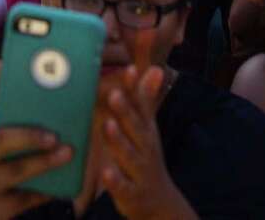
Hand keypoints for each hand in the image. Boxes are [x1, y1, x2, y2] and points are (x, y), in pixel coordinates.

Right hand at [0, 62, 69, 219]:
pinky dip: (46, 191)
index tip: (2, 65)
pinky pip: (28, 198)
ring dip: (44, 161)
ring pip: (17, 172)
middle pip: (0, 142)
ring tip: (69, 152)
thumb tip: (18, 83)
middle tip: (54, 132)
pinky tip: (65, 184)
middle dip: (28, 134)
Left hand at [100, 66, 186, 218]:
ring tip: (107, 125)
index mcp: (145, 127)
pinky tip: (106, 173)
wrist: (159, 200)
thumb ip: (144, 96)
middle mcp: (144, 145)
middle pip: (136, 126)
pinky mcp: (131, 191)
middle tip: (113, 93)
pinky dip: (115, 180)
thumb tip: (154, 65)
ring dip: (119, 140)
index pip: (141, 104)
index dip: (135, 87)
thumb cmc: (145, 153)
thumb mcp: (147, 125)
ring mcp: (139, 168)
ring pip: (129, 154)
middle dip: (126, 110)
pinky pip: (123, 186)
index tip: (129, 69)